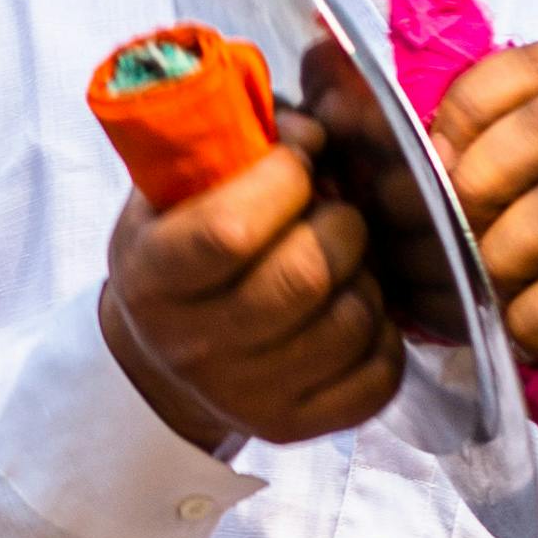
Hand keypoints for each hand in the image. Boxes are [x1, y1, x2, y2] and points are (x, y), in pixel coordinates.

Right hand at [101, 129, 402, 452]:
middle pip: (304, 276)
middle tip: (337, 208)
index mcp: (152, 277)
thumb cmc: (176, 249)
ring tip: (347, 260)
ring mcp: (244, 395)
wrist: (159, 357)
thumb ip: (231, 139)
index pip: (230, 230)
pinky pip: (376, 375)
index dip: (284, 178)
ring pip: (351, 321)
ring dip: (367, 274)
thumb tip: (318, 110)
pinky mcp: (292, 426)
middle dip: (343, 222)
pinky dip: (384, 333)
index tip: (298, 157)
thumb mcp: (172, 188)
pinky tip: (356, 308)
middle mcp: (192, 346)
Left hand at [426, 36, 537, 537]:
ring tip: (492, 290)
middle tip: (458, 230)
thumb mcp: (483, 230)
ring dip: (503, 251)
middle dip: (482, 175)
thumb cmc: (535, 306)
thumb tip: (349, 111)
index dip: (473, 98)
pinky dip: (531, 313)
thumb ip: (449, 177)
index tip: (438, 156)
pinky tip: (526, 333)